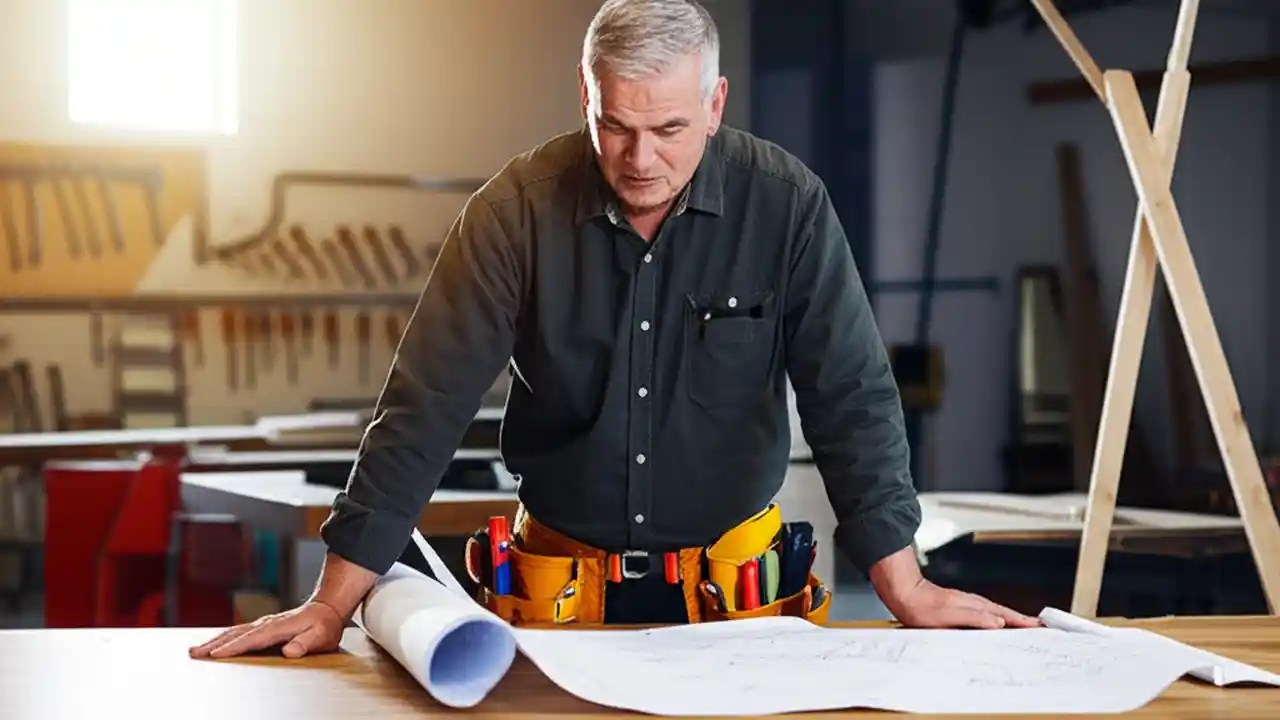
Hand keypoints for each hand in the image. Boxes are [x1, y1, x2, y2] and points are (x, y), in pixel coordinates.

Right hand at [189, 601, 345, 659]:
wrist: (326, 609)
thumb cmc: (324, 625)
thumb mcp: (321, 636)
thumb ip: (305, 643)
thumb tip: (290, 650)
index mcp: (279, 627)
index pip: (252, 639)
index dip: (234, 647)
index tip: (216, 655)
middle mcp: (267, 623)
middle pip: (236, 634)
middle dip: (214, 644)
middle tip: (194, 654)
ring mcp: (263, 623)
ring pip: (234, 632)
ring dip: (214, 641)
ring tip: (195, 651)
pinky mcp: (262, 626)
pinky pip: (238, 632)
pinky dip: (222, 638)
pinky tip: (212, 644)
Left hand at [887, 578, 1042, 629]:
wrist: (905, 594)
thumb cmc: (924, 607)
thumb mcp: (951, 615)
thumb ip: (976, 618)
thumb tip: (1000, 621)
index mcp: (977, 606)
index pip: (1008, 615)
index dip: (1025, 622)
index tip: (1043, 626)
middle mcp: (976, 604)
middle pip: (1006, 614)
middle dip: (1025, 621)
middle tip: (1044, 629)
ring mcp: (969, 605)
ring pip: (998, 614)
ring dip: (1014, 621)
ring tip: (1028, 628)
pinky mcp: (962, 608)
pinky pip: (987, 615)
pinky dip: (999, 620)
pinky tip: (998, 626)